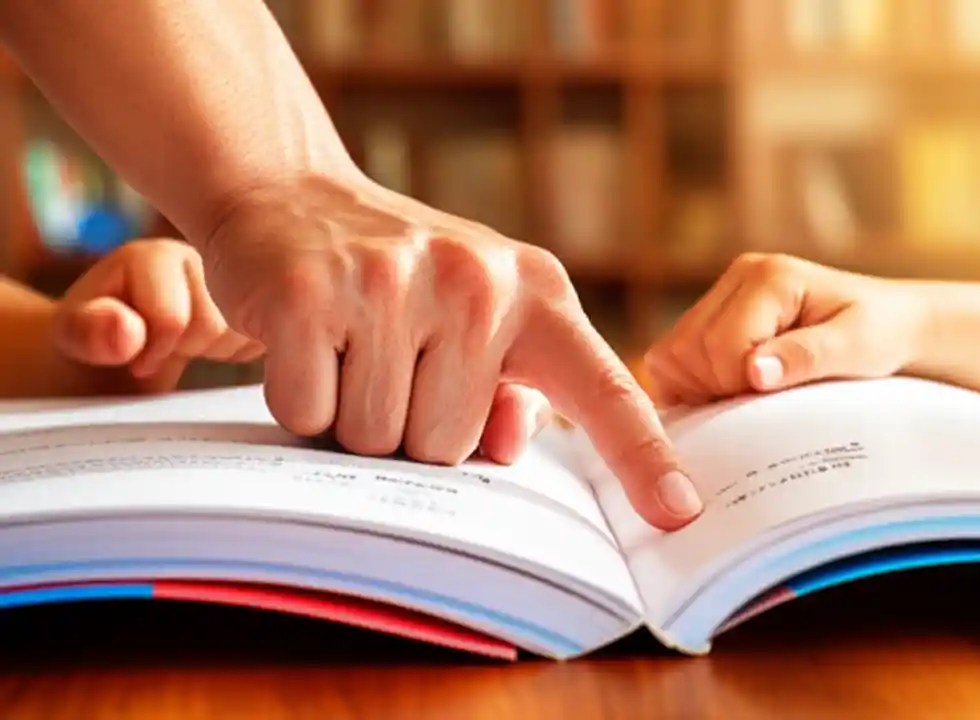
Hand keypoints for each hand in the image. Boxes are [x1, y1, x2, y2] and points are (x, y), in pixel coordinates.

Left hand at [54, 239, 263, 391]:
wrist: (118, 338)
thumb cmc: (94, 336)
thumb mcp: (73, 337)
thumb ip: (88, 332)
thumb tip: (127, 333)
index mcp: (155, 256)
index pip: (173, 321)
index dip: (154, 353)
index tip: (135, 358)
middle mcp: (202, 256)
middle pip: (216, 327)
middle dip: (187, 350)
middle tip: (162, 347)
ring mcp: (235, 271)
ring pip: (247, 333)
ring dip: (215, 351)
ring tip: (186, 342)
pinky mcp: (258, 290)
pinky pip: (266, 336)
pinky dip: (239, 349)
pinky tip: (212, 341)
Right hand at [197, 173, 700, 528]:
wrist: (290, 195)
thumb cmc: (400, 281)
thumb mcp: (481, 320)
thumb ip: (513, 386)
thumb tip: (513, 441)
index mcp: (537, 292)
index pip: (600, 385)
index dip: (641, 454)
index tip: (680, 509)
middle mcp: (476, 279)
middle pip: (449, 446)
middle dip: (410, 428)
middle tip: (389, 360)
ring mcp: (392, 280)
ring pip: (379, 440)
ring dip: (353, 416)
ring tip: (350, 347)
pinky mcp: (309, 293)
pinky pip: (309, 414)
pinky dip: (300, 400)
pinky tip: (308, 341)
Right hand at [645, 253, 928, 405]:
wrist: (893, 323)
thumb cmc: (882, 334)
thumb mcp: (858, 348)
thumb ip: (806, 357)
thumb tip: (754, 374)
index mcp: (768, 276)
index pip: (721, 345)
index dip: (738, 386)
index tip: (773, 404)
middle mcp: (737, 276)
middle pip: (687, 350)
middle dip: (717, 389)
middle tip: (760, 406)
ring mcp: (723, 295)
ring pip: (672, 356)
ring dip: (701, 389)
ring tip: (747, 401)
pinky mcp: (716, 316)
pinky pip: (675, 360)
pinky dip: (692, 386)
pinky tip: (728, 397)